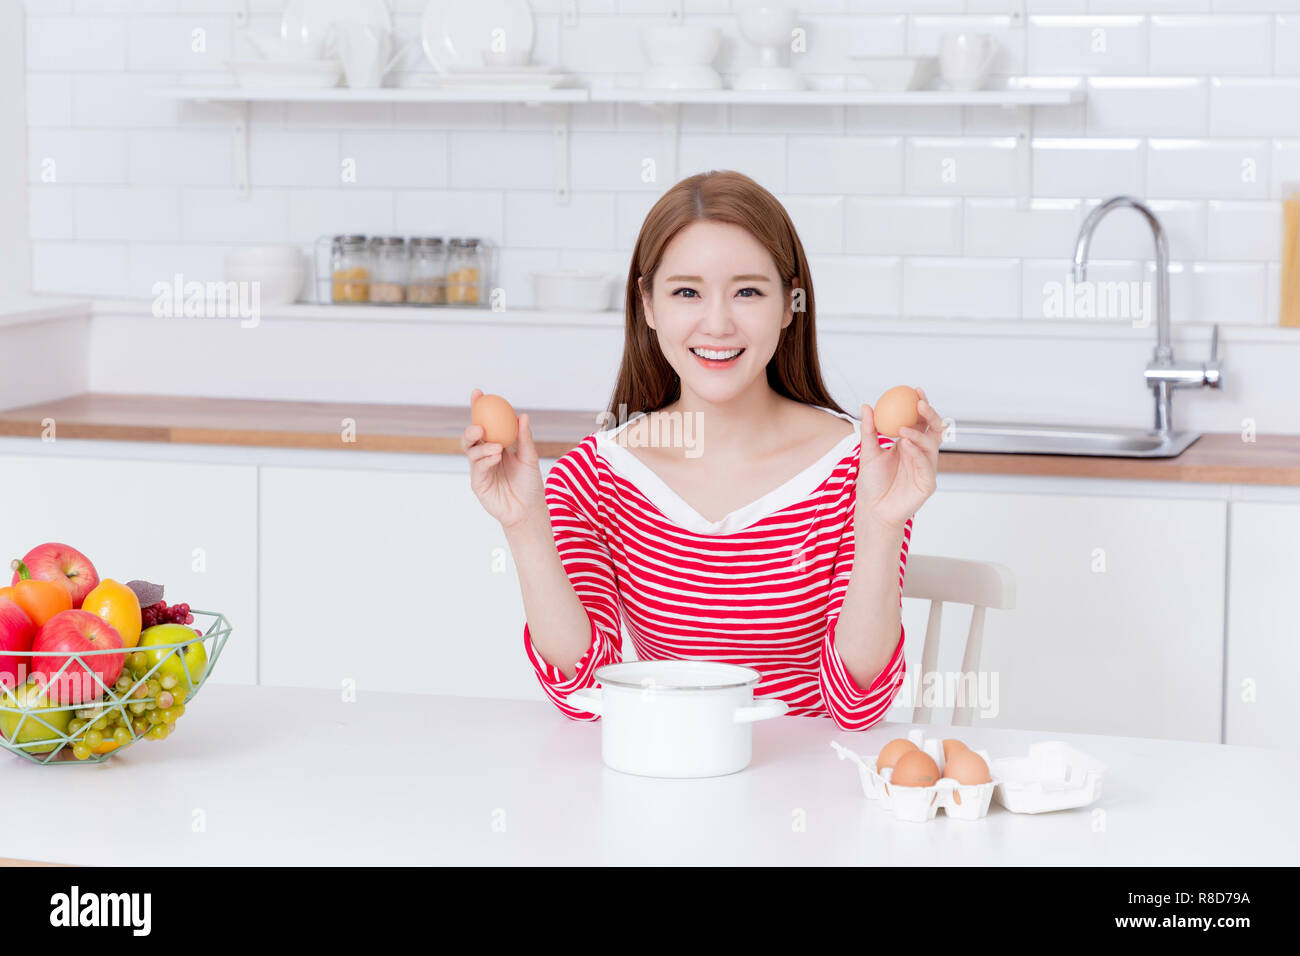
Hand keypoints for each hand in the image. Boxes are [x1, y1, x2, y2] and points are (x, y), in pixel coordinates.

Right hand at [462, 388, 545, 529]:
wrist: (528, 510)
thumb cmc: (530, 484)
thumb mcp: (530, 458)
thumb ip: (524, 438)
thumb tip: (523, 416)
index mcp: (497, 444)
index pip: (486, 423)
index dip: (479, 408)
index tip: (478, 393)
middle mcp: (486, 455)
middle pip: (471, 436)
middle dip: (471, 427)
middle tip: (480, 425)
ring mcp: (480, 469)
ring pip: (471, 451)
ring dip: (482, 445)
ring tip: (497, 447)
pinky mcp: (478, 483)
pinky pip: (478, 467)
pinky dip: (485, 459)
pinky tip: (495, 457)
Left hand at [856, 387, 941, 531]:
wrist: (872, 510)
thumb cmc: (872, 484)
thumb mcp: (867, 452)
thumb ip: (869, 429)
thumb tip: (866, 405)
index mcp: (910, 445)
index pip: (920, 421)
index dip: (921, 405)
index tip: (914, 391)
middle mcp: (921, 455)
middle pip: (934, 430)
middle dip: (930, 414)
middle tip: (919, 403)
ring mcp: (926, 469)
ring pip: (931, 445)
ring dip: (919, 434)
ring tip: (902, 429)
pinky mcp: (927, 483)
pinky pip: (925, 465)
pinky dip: (916, 453)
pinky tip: (906, 444)